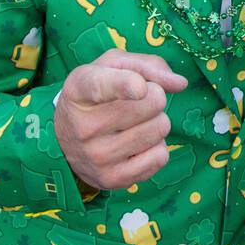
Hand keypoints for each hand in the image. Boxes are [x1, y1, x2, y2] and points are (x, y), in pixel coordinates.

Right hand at [54, 49, 188, 190]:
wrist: (64, 138)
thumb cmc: (97, 93)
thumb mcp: (113, 66)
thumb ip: (147, 66)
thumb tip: (179, 83)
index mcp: (79, 89)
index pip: (102, 87)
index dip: (125, 85)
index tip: (141, 87)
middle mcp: (83, 126)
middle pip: (151, 103)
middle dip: (155, 98)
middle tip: (140, 102)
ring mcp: (96, 156)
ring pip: (160, 129)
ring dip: (157, 122)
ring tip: (136, 124)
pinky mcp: (111, 179)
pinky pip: (160, 157)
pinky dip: (157, 147)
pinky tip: (138, 145)